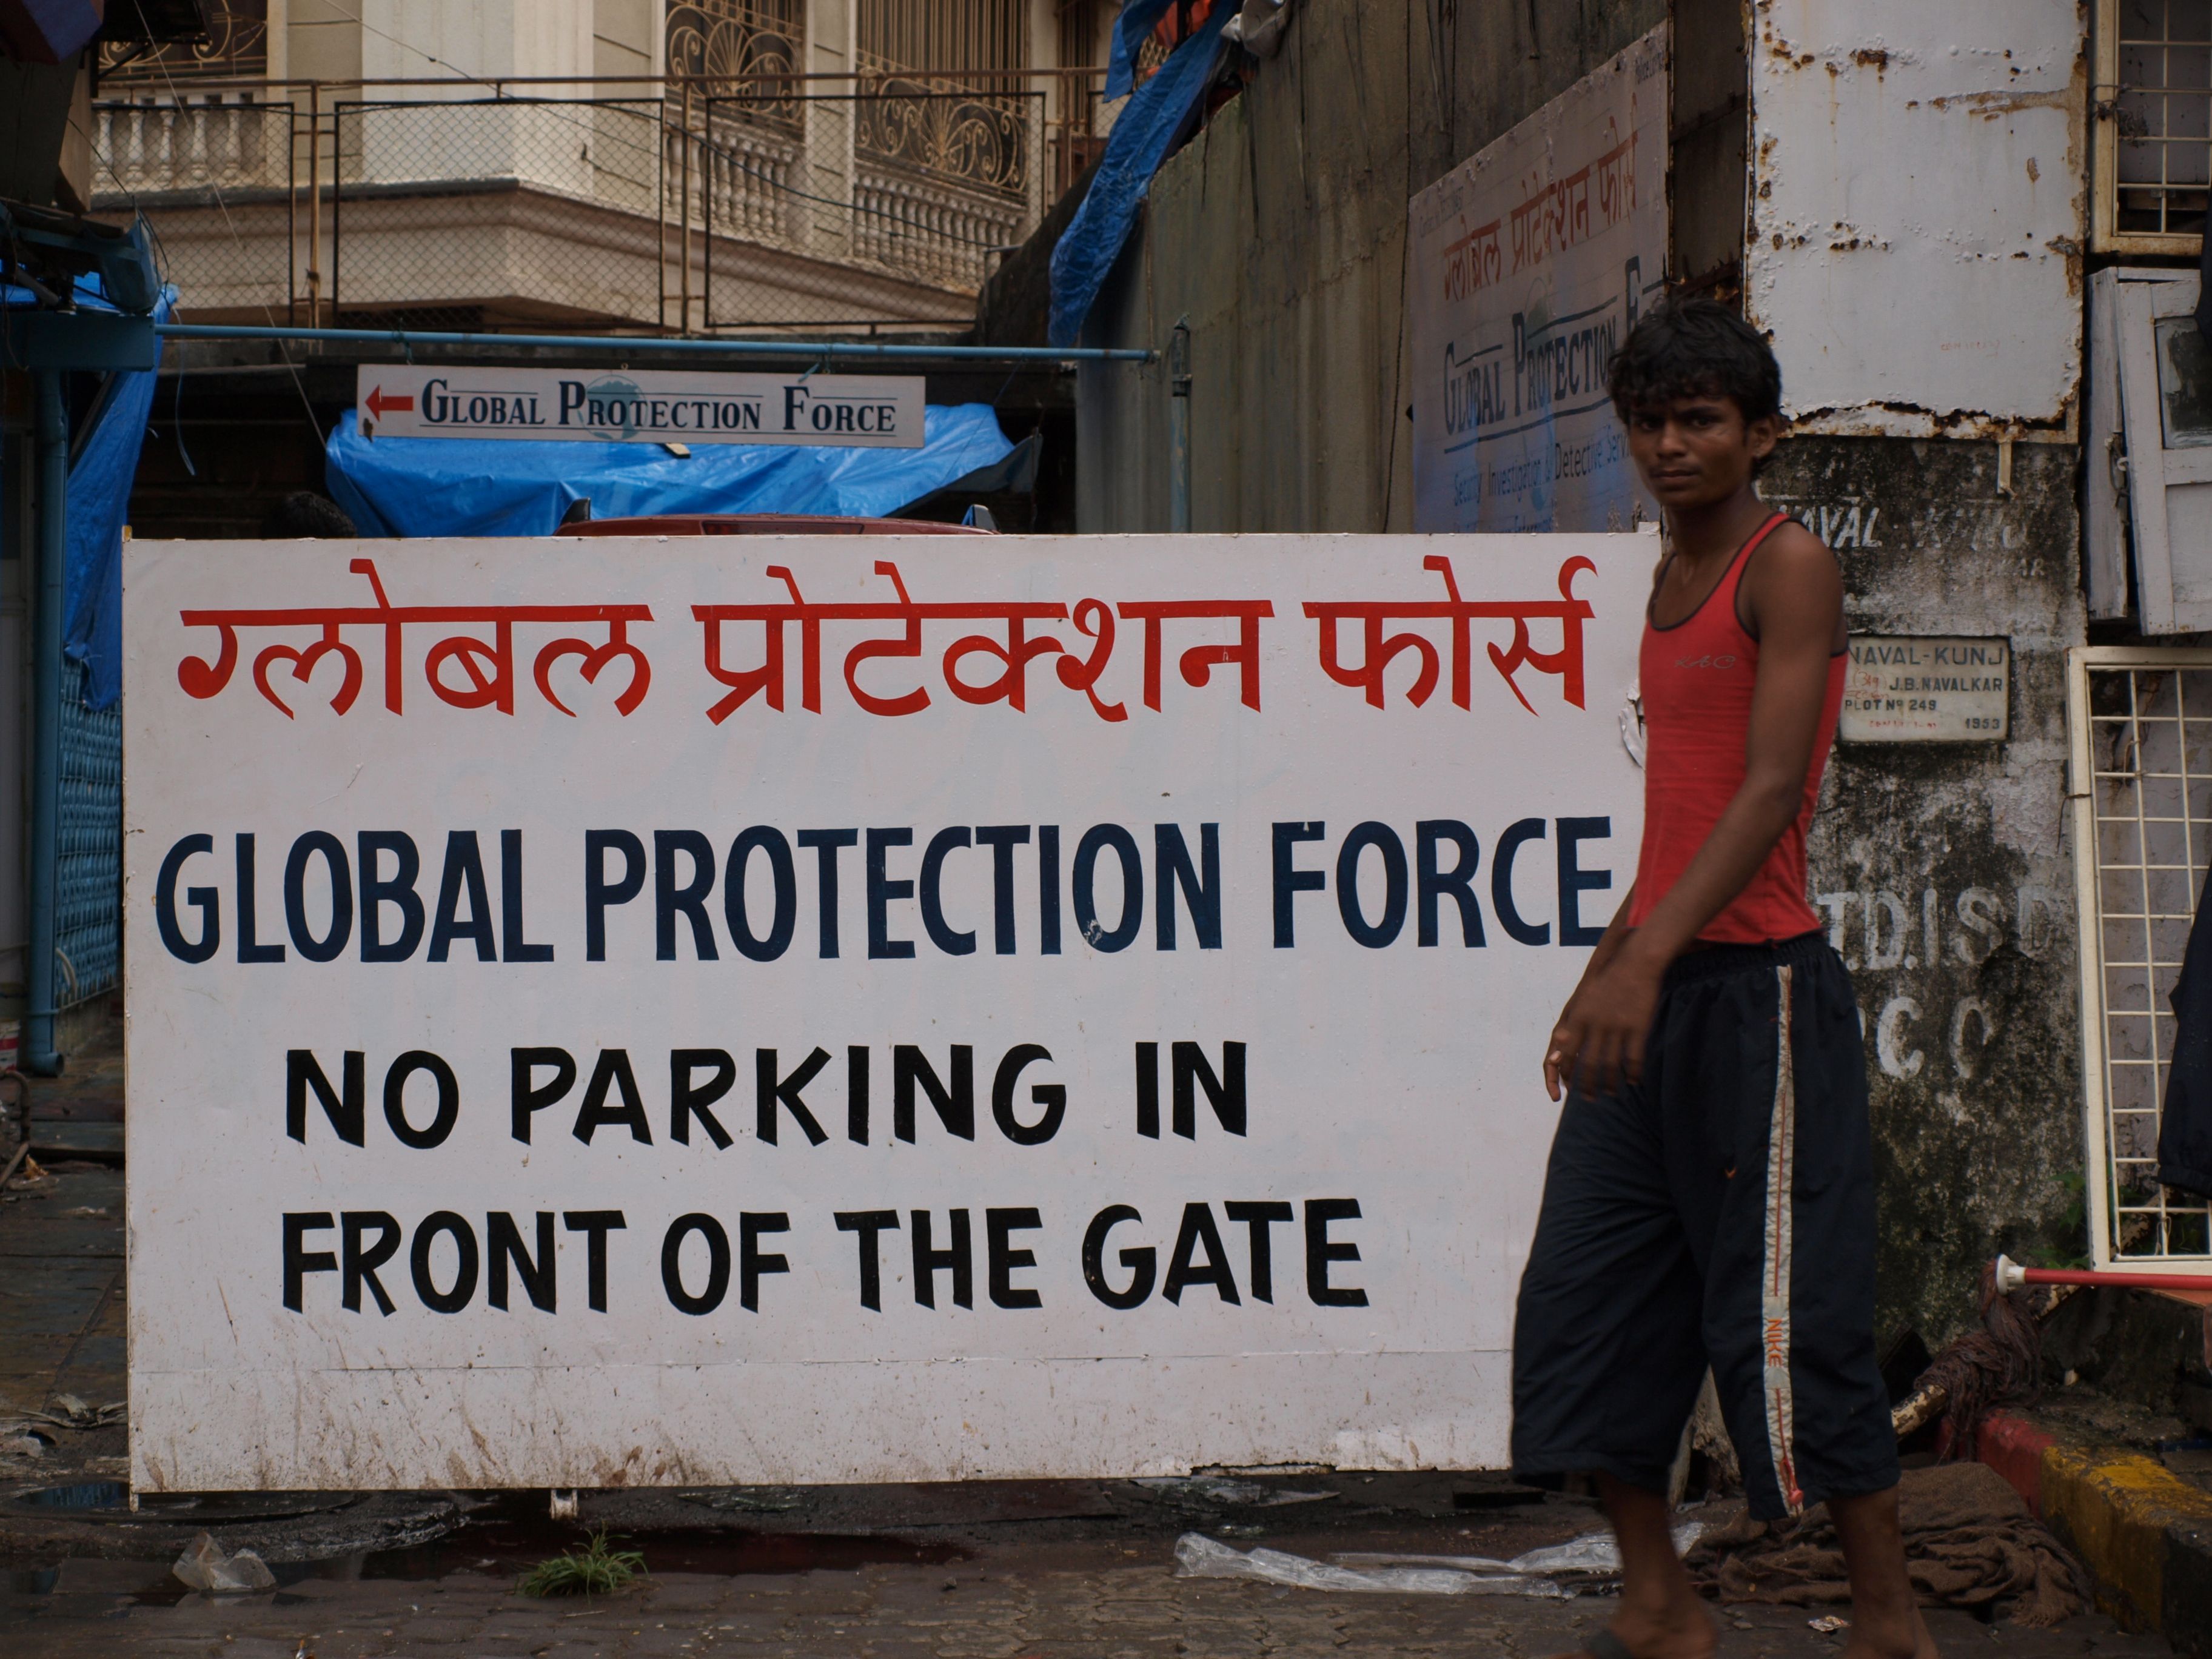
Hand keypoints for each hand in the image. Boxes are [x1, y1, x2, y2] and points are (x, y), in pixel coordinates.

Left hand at [1542, 945, 1666, 1100]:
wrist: (1634, 963)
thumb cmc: (1606, 983)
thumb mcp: (1582, 1002)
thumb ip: (1571, 1027)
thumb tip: (1556, 1049)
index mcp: (1578, 1018)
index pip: (1564, 1054)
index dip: (1563, 1075)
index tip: (1565, 1089)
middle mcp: (1595, 1024)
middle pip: (1587, 1064)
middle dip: (1586, 1086)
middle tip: (1589, 1099)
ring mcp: (1617, 1027)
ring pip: (1610, 1065)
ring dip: (1610, 1084)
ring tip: (1611, 1094)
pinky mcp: (1638, 1027)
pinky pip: (1633, 1058)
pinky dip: (1633, 1073)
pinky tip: (1634, 1082)